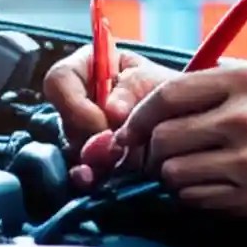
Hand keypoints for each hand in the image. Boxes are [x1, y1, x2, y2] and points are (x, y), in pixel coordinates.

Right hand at [41, 44, 177, 188]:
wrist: (186, 121)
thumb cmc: (170, 92)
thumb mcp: (155, 80)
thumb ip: (132, 89)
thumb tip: (111, 111)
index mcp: (88, 67)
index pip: (59, 80)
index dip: (76, 104)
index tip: (104, 121)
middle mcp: (78, 98)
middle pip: (64, 118)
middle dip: (89, 134)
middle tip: (118, 145)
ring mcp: (82, 130)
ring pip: (71, 146)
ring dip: (92, 158)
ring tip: (115, 162)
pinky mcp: (91, 157)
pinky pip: (78, 169)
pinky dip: (86, 176)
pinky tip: (92, 179)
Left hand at [112, 63, 246, 232]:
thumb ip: (225, 84)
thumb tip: (170, 93)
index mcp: (244, 82)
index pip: (166, 96)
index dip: (139, 118)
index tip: (133, 132)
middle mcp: (243, 117)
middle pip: (162, 138)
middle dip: (153, 154)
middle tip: (161, 162)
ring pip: (174, 174)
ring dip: (175, 180)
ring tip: (194, 178)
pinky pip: (199, 201)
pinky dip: (197, 200)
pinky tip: (216, 193)